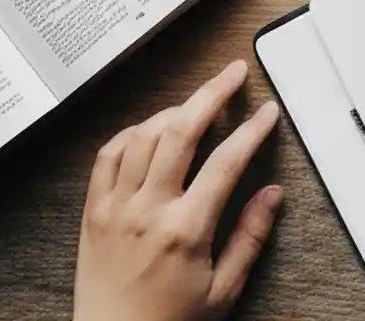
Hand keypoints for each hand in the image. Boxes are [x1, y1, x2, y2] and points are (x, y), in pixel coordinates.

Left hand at [73, 60, 282, 320]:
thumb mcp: (223, 291)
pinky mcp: (92, 212)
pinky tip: (149, 130)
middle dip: (211, 94)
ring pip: (143, 136)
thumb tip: (272, 194)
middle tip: (232, 73)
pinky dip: (130, 134)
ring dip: (173, 111)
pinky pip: (107, 156)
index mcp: (186, 231)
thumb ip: (249, 238)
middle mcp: (148, 210)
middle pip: (181, 132)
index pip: (226, 162)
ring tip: (197, 104)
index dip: (252, 130)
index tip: (267, 112)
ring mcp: (115, 207)